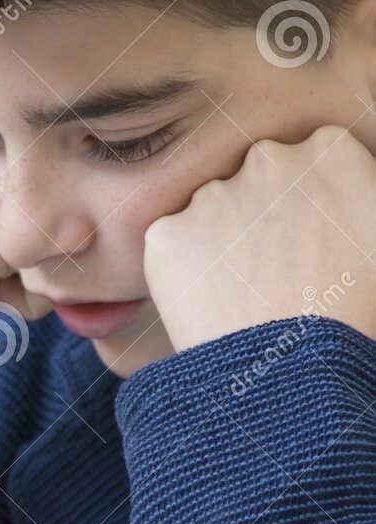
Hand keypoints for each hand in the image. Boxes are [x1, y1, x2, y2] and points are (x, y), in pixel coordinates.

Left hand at [144, 125, 375, 353]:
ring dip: (221, 240)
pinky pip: (171, 246)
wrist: (297, 374)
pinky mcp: (167, 235)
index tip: (313, 240)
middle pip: (259, 178)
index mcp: (330, 150)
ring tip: (245, 296)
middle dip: (263, 213)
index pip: (312, 159)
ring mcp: (211, 195)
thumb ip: (359, 198)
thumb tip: (338, 209)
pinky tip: (211, 304)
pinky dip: (184, 271)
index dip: (310, 203)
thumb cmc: (360, 313)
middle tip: (276, 272)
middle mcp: (268, 159)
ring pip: (211, 210)